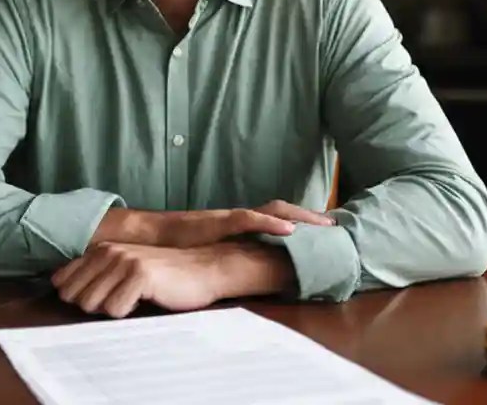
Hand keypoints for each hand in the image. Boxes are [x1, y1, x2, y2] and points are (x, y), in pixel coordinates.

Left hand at [51, 242, 225, 317]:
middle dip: (95, 307)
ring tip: (134, 299)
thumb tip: (59, 289)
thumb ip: (95, 276)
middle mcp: (108, 251)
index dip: (77, 298)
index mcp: (101, 250)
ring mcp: (123, 261)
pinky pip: (115, 310)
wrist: (205, 270)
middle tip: (122, 300)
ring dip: (113, 310)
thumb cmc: (164, 278)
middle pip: (75, 298)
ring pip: (92, 304)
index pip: (62, 282)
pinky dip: (128, 312)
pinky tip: (146, 300)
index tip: (102, 298)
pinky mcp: (139, 274)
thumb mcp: (124, 271)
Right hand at [92, 200, 334, 248]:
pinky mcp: (219, 222)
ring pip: (273, 211)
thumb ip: (234, 261)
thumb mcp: (215, 256)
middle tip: (336, 226)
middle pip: (282, 211)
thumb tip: (253, 276)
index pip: (277, 218)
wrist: (150, 239)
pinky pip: (249, 219)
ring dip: (299, 217)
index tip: (325, 231)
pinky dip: (271, 223)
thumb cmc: (180, 250)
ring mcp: (230, 218)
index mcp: (240, 226)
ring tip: (323, 226)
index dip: (301, 223)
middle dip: (309, 218)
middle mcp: (239, 218)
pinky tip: (289, 231)